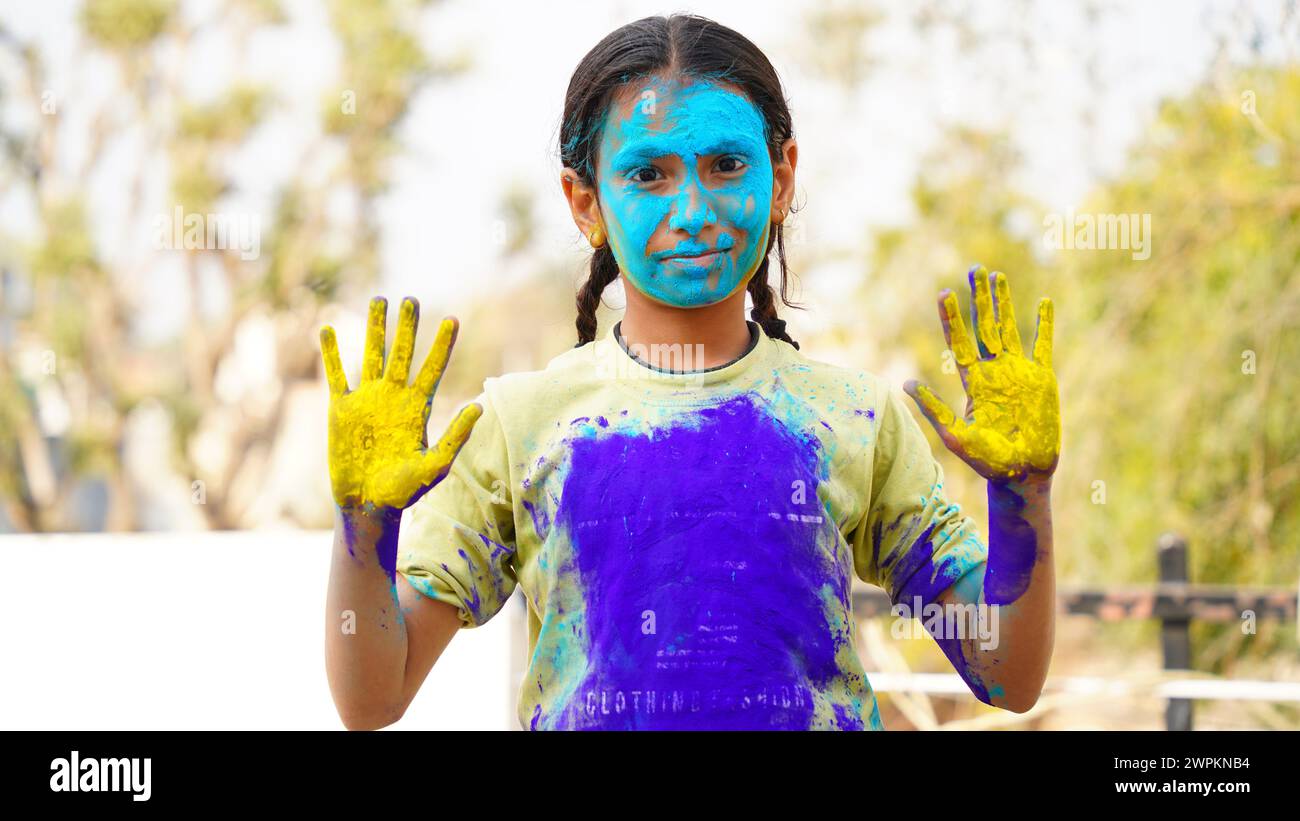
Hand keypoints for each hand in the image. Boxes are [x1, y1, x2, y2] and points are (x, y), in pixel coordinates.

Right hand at [319, 296, 480, 511]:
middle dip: (407, 327)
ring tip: (379, 300)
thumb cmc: (404, 490)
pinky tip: (328, 329)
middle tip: (411, 299)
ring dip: (375, 329)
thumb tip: (479, 406)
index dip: (442, 345)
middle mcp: (393, 398)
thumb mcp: (435, 464)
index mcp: (418, 408)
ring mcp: (366, 400)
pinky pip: (335, 375)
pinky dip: (331, 353)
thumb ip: (455, 436)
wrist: (368, 504)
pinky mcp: (340, 409)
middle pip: (402, 353)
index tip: (452, 320)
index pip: (433, 369)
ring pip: (371, 355)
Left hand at [904, 265, 1059, 484]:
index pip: (960, 342)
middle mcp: (995, 371)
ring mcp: (1019, 372)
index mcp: (973, 382)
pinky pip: (1044, 345)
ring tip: (997, 276)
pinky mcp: (1043, 379)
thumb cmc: (987, 460)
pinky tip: (1043, 302)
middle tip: (975, 269)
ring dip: (1004, 302)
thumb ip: (934, 409)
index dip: (952, 318)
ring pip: (1009, 328)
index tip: (943, 293)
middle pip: (984, 326)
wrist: (1022, 473)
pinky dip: (1045, 324)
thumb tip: (906, 384)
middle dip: (979, 299)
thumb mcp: (955, 435)